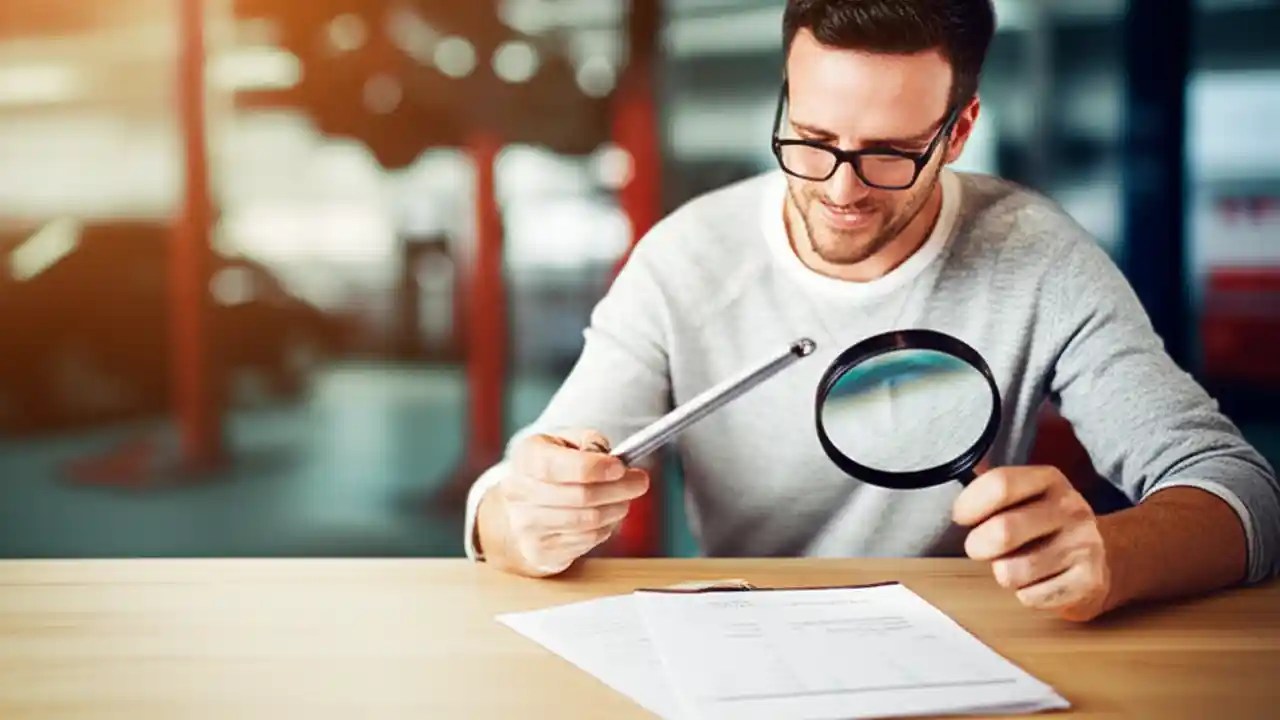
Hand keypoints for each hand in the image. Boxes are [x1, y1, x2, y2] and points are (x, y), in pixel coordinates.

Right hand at [482, 430, 649, 576]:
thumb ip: (590, 442)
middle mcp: (519, 492)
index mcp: (526, 457)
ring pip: (587, 521)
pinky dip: (605, 527)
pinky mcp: (540, 550)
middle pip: (580, 496)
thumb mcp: (568, 442)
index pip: (555, 466)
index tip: (620, 467)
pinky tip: (606, 516)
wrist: (525, 507)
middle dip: (619, 489)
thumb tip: (612, 462)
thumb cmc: (554, 469)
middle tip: (640, 481)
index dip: (593, 468)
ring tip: (624, 499)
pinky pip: (586, 540)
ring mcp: (527, 525)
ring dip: (616, 509)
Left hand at [952, 466, 1112, 621]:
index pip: (999, 485)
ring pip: (1011, 571)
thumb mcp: (1027, 494)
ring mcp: (1083, 546)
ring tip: (1017, 565)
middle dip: (979, 546)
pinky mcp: (1089, 583)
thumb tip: (948, 479)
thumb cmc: (1047, 525)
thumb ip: (991, 488)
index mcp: (1049, 480)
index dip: (969, 504)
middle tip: (982, 548)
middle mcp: (1071, 509)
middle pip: (1002, 531)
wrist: (1107, 557)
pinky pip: (1030, 597)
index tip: (961, 517)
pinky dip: (1026, 594)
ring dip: (1004, 573)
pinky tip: (1039, 582)